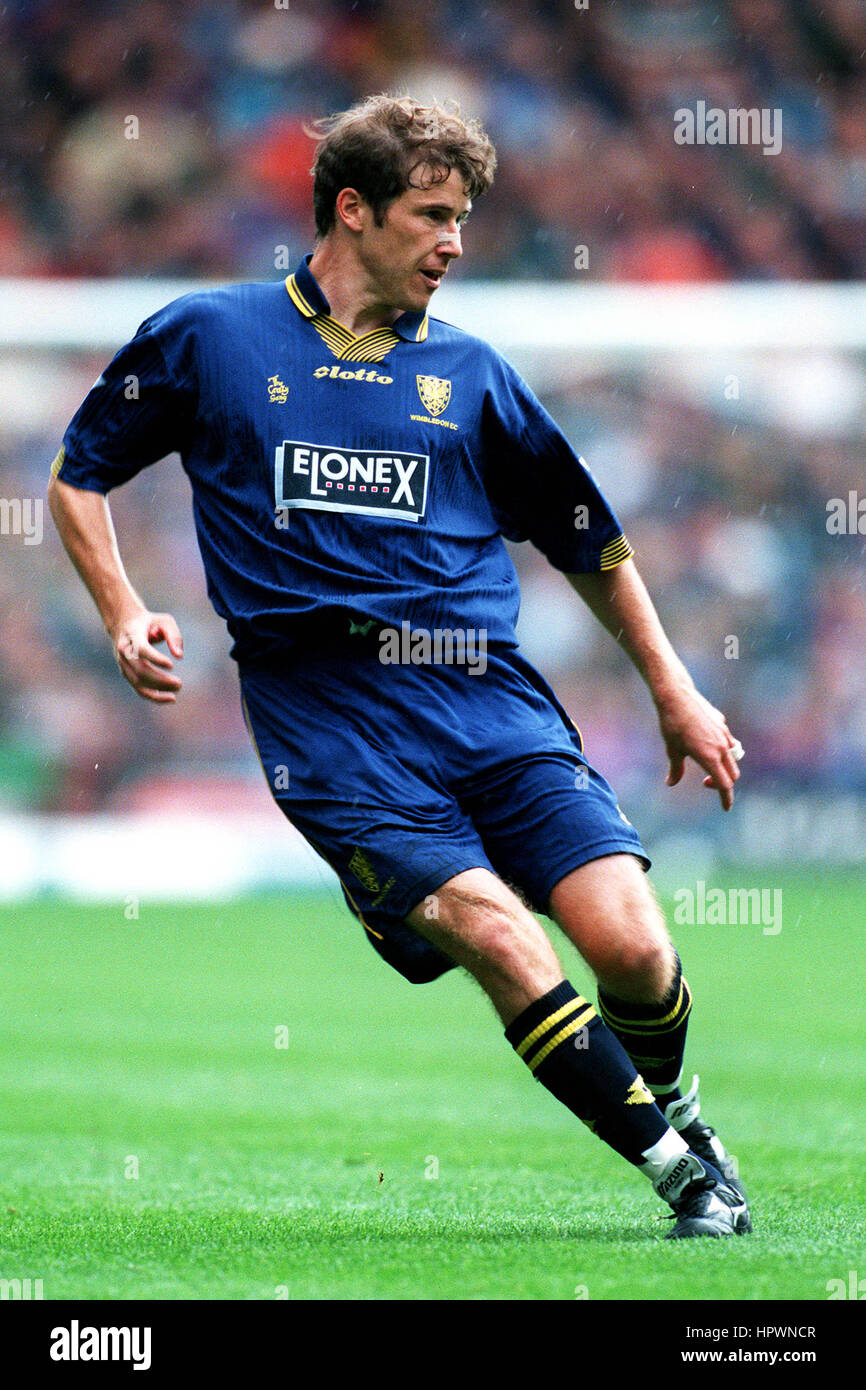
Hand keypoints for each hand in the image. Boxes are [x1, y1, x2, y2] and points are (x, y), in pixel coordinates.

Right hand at [111, 610, 183, 702]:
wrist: (124, 623)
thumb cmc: (149, 622)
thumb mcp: (165, 621)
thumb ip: (174, 635)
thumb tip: (179, 656)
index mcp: (132, 635)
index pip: (142, 650)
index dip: (156, 659)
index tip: (172, 665)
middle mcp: (124, 651)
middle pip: (140, 670)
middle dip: (160, 680)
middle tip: (179, 683)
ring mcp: (123, 663)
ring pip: (138, 682)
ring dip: (158, 689)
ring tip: (177, 689)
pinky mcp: (126, 673)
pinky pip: (138, 688)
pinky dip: (153, 696)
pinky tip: (169, 698)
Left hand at [657, 684, 741, 811]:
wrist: (676, 697)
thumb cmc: (672, 725)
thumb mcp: (672, 750)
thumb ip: (676, 770)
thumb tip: (671, 783)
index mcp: (710, 757)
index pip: (725, 784)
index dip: (726, 798)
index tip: (726, 808)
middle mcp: (721, 747)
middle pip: (732, 774)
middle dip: (724, 783)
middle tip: (705, 783)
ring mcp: (724, 734)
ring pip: (733, 757)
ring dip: (726, 766)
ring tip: (709, 765)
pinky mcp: (722, 723)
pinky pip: (728, 742)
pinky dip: (723, 750)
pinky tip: (707, 743)